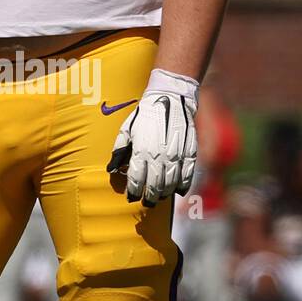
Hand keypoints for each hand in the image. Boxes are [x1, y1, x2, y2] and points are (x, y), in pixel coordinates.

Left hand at [107, 69, 198, 206]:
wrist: (171, 97)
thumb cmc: (146, 114)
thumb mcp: (127, 129)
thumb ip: (119, 150)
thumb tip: (111, 169)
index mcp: (141, 151)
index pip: (136, 180)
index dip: (133, 192)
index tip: (132, 197)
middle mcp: (159, 156)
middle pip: (154, 187)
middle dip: (149, 198)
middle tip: (147, 203)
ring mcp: (176, 156)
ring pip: (170, 184)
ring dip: (164, 194)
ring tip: (159, 197)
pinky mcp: (190, 153)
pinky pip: (187, 176)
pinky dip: (182, 186)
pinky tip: (177, 191)